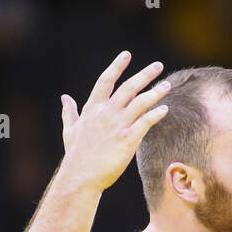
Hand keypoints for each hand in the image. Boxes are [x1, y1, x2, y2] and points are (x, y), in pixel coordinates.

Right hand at [59, 50, 169, 193]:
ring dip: (155, 93)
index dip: (117, 66)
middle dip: (144, 75)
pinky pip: (145, 123)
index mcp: (92, 109)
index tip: (127, 54)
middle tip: (158, 65)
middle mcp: (106, 113)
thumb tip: (64, 97)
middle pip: (128, 88)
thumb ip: (70, 112)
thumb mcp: (70, 130)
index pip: (106, 81)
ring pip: (140, 103)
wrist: (81, 176)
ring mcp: (117, 126)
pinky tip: (165, 110)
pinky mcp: (127, 140)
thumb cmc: (76, 155)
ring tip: (167, 86)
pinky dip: (155, 115)